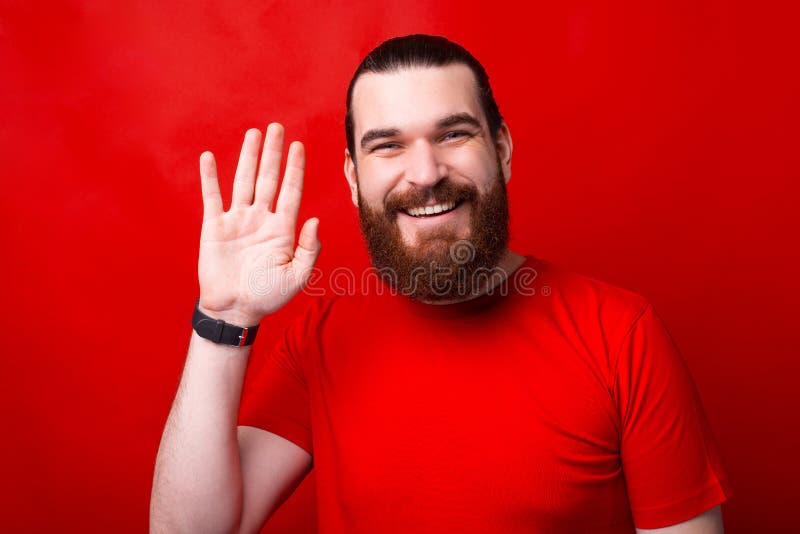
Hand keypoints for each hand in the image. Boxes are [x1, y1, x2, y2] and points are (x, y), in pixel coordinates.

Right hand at [196, 124, 319, 325]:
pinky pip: (212, 197)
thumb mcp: (297, 276)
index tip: (299, 146)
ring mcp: (237, 220)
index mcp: (282, 229)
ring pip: (243, 181)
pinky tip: (209, 157)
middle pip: (268, 178)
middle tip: (277, 127)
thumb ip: (308, 249)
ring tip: (254, 134)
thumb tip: (315, 220)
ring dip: (248, 157)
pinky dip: (209, 177)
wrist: (235, 310)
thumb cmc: (268, 296)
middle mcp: (261, 219)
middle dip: (273, 153)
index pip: (291, 191)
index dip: (295, 168)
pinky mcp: (214, 227)